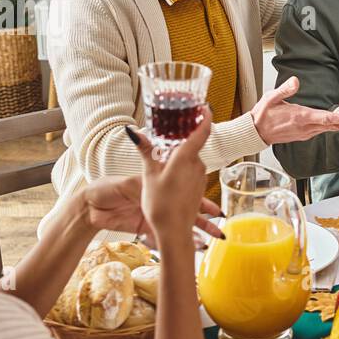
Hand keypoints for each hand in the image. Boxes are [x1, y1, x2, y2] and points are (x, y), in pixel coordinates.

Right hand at [120, 118, 222, 240]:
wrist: (174, 232)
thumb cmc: (160, 204)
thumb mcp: (148, 175)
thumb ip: (145, 151)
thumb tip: (133, 131)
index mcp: (186, 158)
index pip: (201, 132)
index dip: (205, 117)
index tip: (205, 106)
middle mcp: (198, 166)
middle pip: (193, 146)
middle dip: (183, 141)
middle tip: (170, 138)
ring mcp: (201, 178)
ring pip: (192, 160)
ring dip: (181, 158)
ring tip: (164, 165)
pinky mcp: (200, 188)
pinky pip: (193, 173)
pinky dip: (184, 170)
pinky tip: (171, 179)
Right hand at [252, 76, 338, 144]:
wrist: (255, 132)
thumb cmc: (263, 115)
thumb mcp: (271, 98)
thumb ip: (285, 89)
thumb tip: (296, 80)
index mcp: (301, 118)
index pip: (329, 119)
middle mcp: (307, 128)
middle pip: (335, 125)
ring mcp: (307, 132)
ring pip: (330, 127)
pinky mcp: (305, 133)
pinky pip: (323, 128)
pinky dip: (333, 122)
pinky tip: (337, 114)